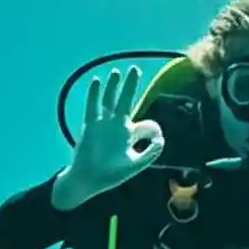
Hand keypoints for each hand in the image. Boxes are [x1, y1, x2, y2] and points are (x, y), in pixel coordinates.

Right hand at [51, 66, 164, 210]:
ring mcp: (104, 125)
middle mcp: (118, 126)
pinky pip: (93, 107)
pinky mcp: (91, 126)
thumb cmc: (111, 175)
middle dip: (131, 85)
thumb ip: (150, 154)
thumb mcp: (135, 166)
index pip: (147, 124)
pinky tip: (97, 81)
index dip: (154, 128)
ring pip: (110, 100)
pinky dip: (94, 94)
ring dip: (114, 86)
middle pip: (126, 100)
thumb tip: (161, 140)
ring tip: (117, 71)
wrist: (88, 180)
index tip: (156, 138)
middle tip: (135, 69)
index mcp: (131, 136)